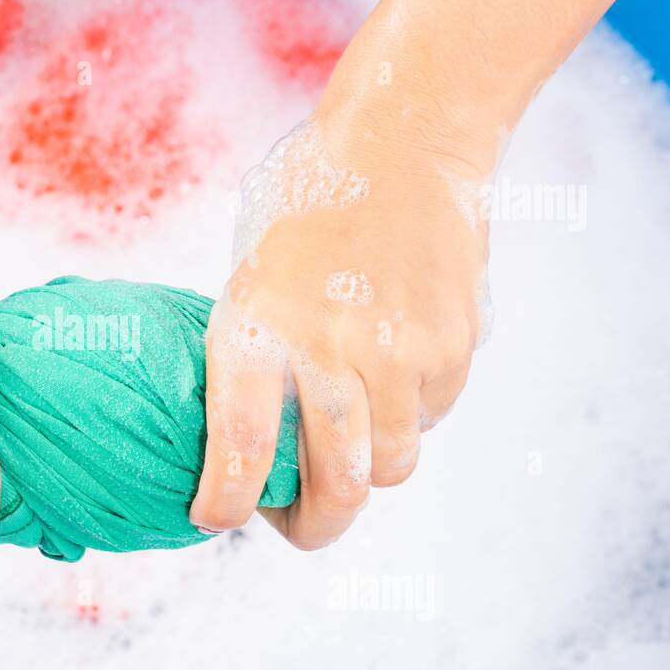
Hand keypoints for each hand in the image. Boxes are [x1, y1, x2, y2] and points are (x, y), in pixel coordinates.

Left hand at [190, 114, 490, 548]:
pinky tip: (389, 364)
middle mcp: (331, 346)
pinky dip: (407, 412)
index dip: (225, 501)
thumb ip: (252, 360)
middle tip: (297, 521)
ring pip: (390, 465)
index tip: (215, 517)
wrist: (404, 144)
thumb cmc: (309, 210)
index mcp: (259, 325)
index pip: (241, 445)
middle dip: (314, 525)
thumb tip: (249, 446)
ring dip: (365, 464)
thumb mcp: (251, 278)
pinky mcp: (454, 347)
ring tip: (345, 424)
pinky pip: (430, 418)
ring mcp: (402, 351)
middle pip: (339, 487)